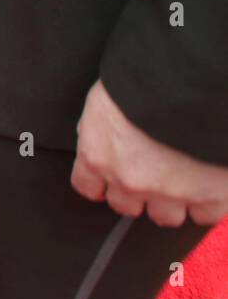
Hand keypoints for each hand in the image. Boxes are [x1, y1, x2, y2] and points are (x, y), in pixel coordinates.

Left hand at [71, 81, 227, 226]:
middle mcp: (130, 179)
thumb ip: (100, 125)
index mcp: (99, 155)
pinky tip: (211, 186)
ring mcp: (170, 191)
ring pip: (166, 216)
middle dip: (139, 194)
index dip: (102, 186)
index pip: (87, 186)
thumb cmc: (146, 82)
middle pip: (127, 206)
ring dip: (174, 202)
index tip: (110, 184)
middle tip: (155, 177)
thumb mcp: (107, 99)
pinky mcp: (209, 194)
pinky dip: (209, 203)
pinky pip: (206, 215)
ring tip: (186, 181)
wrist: (193, 82)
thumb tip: (95, 133)